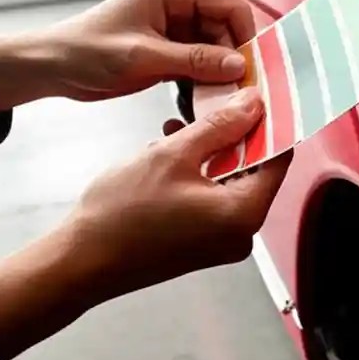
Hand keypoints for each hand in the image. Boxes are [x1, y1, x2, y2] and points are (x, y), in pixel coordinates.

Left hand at [0, 0, 256, 110]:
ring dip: (219, 73)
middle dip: (233, 58)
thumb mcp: (143, 57)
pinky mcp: (167, 51)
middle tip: (237, 92)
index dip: (245, 34)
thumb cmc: (87, 52)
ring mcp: (173, 29)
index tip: (251, 68)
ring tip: (219, 100)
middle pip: (225, 28)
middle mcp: (177, 6)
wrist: (51, 66)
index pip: (228, 5)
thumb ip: (193, 60)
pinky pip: (198, 63)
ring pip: (214, 49)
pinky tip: (201, 100)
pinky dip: (203, 81)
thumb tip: (239, 65)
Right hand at [68, 87, 288, 296]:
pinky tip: (168, 153)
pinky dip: (196, 174)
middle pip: (254, 170)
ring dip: (208, 152)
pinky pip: (210, 198)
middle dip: (232, 135)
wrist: (80, 262)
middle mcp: (240, 233)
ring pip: (227, 181)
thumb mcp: (173, 154)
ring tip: (177, 129)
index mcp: (244, 214)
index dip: (270, 123)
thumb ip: (220, 126)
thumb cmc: (122, 214)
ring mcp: (220, 242)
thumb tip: (253, 104)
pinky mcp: (200, 243)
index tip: (258, 98)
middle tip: (214, 105)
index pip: (279, 159)